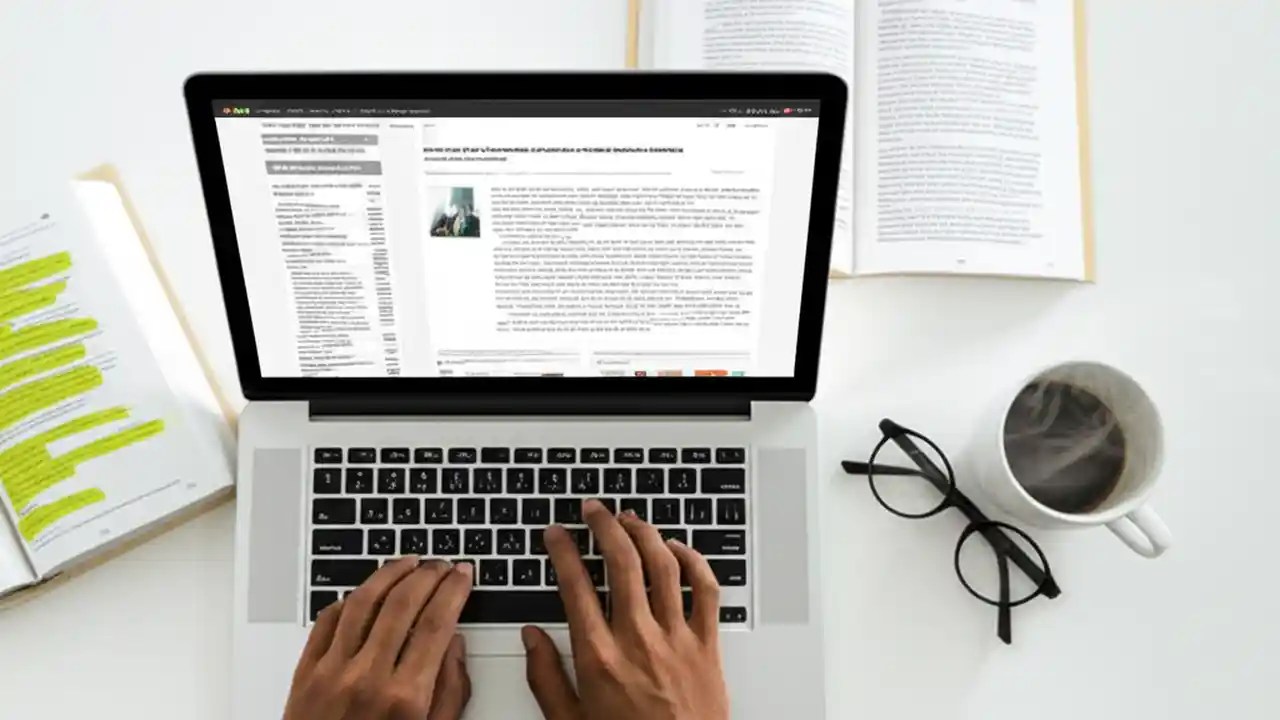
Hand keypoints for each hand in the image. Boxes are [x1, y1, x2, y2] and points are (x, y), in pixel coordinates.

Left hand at [284, 557, 473, 719]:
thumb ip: (449, 692)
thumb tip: (454, 645)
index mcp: (405, 697)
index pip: (437, 621)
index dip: (454, 589)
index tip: (462, 575)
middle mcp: (366, 678)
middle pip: (402, 602)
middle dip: (427, 575)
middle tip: (440, 565)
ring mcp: (330, 673)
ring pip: (361, 601)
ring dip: (387, 574)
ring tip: (406, 563)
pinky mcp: (303, 675)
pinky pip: (325, 622)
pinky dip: (346, 600)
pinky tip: (362, 594)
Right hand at [523, 500, 729, 719]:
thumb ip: (546, 677)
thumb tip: (531, 638)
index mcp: (598, 657)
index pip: (574, 584)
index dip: (562, 550)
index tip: (556, 535)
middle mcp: (638, 640)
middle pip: (621, 561)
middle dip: (603, 525)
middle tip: (593, 510)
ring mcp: (677, 639)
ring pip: (662, 565)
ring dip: (644, 533)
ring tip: (630, 518)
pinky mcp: (708, 646)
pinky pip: (706, 590)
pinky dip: (693, 561)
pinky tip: (676, 549)